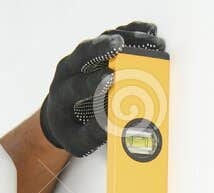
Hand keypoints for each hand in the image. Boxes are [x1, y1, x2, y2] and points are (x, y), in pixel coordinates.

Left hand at [39, 21, 166, 157]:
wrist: (61, 115)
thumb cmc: (71, 128)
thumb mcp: (78, 141)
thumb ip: (94, 133)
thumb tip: (114, 123)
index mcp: (62, 93)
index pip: (76, 85)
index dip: (94, 82)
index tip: (111, 79)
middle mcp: (69, 69)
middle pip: (83, 52)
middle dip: (103, 47)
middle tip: (121, 45)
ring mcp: (83, 56)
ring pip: (101, 39)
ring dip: (127, 38)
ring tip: (152, 43)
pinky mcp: (96, 49)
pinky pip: (113, 35)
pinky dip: (132, 31)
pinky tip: (150, 31)